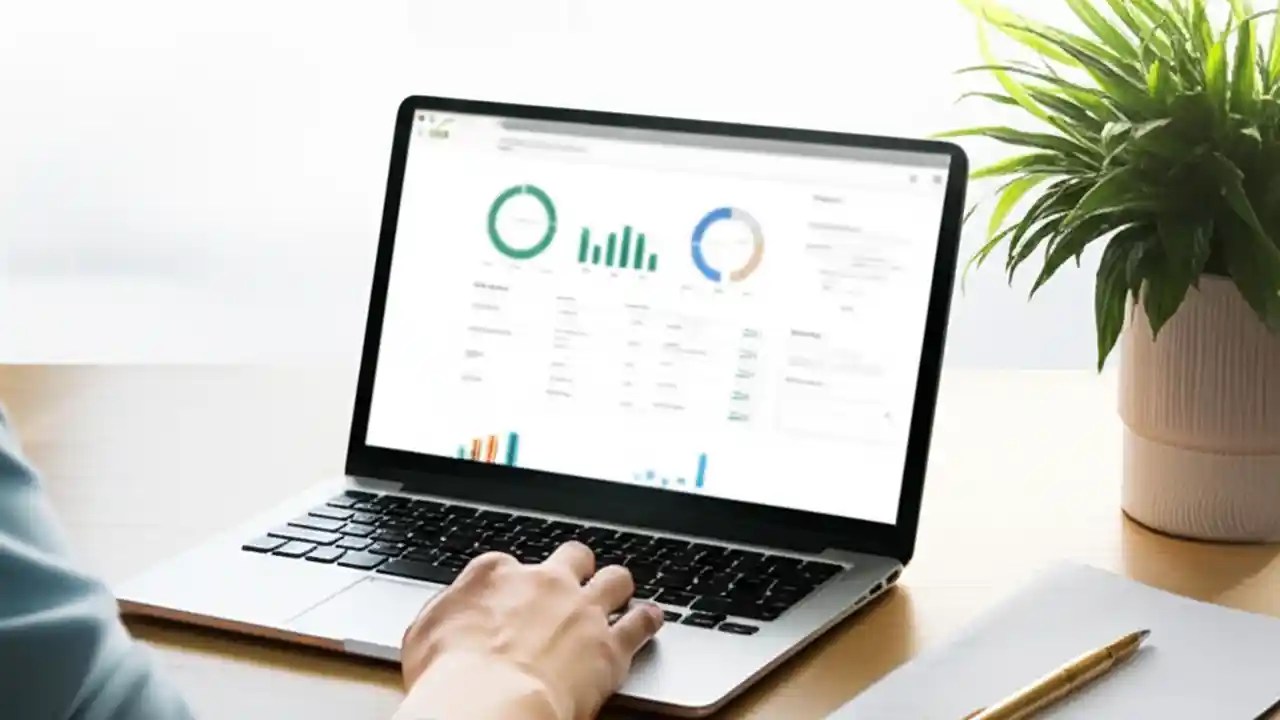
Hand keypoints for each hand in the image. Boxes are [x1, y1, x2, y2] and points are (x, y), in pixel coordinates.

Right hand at [395, 542, 664, 719]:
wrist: (487, 703)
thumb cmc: (448, 676)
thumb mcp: (423, 634)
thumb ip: (446, 612)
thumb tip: (450, 611)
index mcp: (494, 574)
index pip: (508, 564)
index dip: (513, 581)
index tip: (513, 594)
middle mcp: (543, 581)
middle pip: (571, 557)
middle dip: (575, 566)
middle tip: (574, 579)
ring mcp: (581, 609)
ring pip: (614, 579)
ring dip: (617, 584)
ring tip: (621, 590)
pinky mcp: (610, 644)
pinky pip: (642, 622)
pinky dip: (648, 619)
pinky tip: (652, 618)